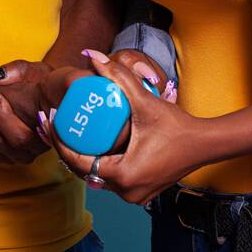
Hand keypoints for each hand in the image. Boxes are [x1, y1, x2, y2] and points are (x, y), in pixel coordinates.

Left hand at [41, 50, 198, 205]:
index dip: (58, 141)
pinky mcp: (138, 192)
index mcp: (122, 175)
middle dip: (65, 146)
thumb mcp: (144, 101)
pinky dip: (99, 162)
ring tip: (67, 131)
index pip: (77, 162)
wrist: (204, 144)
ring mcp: (132, 195)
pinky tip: (89, 144)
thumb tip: (91, 55)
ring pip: (95, 176)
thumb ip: (118, 76)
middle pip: (83, 170)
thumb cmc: (178, 126)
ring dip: (81, 156)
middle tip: (51, 124)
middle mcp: (125, 191)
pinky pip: (109, 178)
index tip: (48, 121)